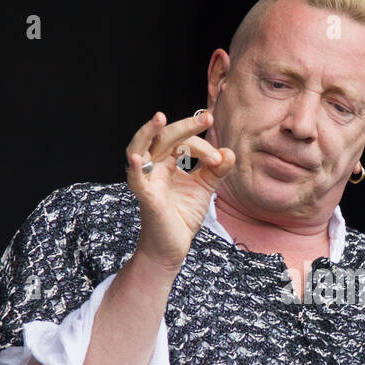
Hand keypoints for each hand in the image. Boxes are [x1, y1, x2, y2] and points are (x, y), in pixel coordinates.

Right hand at [124, 111, 235, 270]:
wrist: (173, 248)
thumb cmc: (182, 216)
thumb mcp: (204, 189)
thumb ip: (216, 171)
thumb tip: (229, 152)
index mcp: (166, 162)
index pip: (183, 143)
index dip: (203, 147)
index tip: (219, 159)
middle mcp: (154, 167)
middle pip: (164, 138)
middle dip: (185, 126)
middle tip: (207, 119)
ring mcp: (148, 180)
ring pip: (140, 149)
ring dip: (147, 132)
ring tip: (159, 117)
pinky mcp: (146, 198)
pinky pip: (136, 181)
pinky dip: (135, 169)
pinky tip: (138, 158)